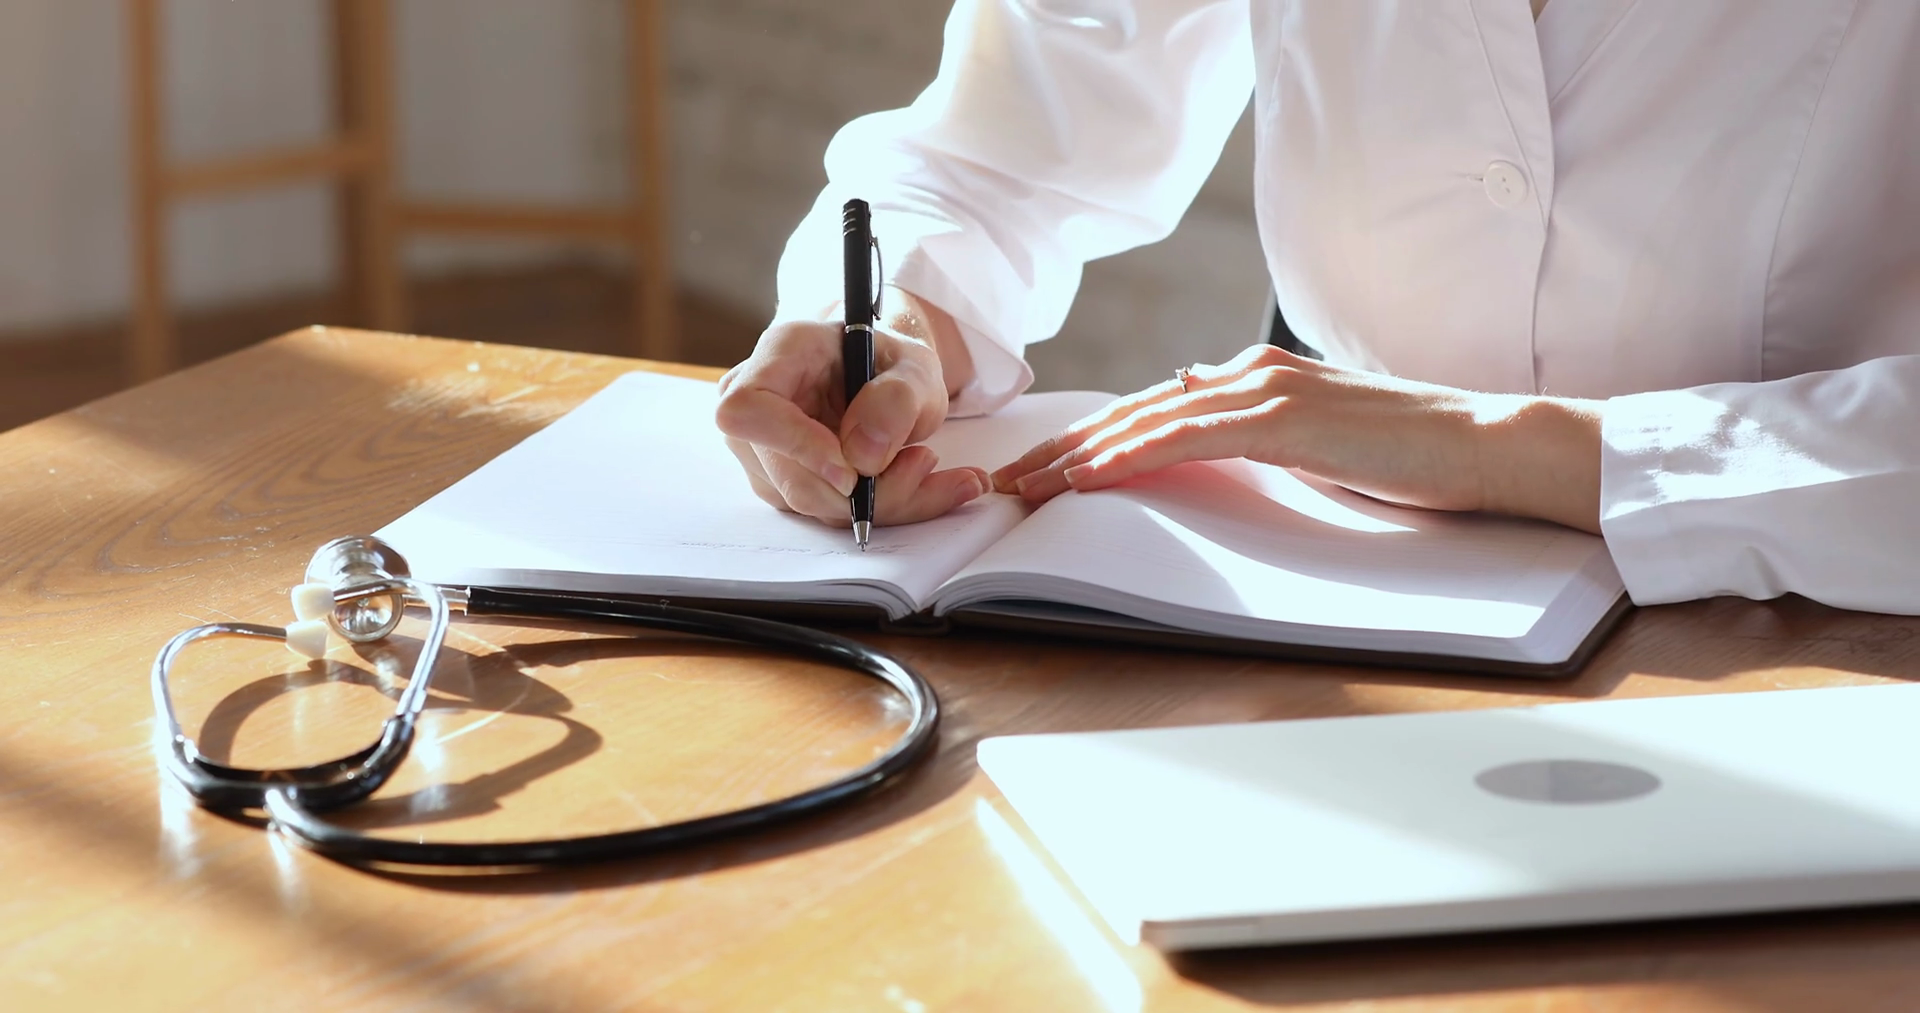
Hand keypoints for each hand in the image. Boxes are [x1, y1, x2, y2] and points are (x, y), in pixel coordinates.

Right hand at [715, 291, 986, 526]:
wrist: (885, 378)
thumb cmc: (891, 363)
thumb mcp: (916, 366)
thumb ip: (898, 400)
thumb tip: (863, 457)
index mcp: (781, 353)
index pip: (748, 409)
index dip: (794, 445)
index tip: (851, 467)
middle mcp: (756, 403)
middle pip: (790, 476)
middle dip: (863, 488)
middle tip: (921, 461)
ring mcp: (763, 450)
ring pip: (813, 503)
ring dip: (880, 500)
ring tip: (923, 463)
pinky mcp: (783, 484)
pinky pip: (828, 513)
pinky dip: (878, 507)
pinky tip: (911, 480)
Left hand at [990, 344, 1604, 532]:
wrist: (1485, 445)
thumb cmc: (1411, 456)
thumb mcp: (1318, 438)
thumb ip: (1257, 424)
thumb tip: (1195, 401)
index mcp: (1260, 379)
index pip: (1157, 408)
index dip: (1095, 438)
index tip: (1047, 470)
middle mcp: (1253, 373)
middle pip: (1136, 410)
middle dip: (1066, 447)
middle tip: (1011, 482)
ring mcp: (1267, 391)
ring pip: (1149, 421)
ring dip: (1081, 455)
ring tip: (1030, 485)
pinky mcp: (1283, 419)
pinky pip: (1187, 438)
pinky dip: (1132, 456)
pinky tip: (1091, 475)